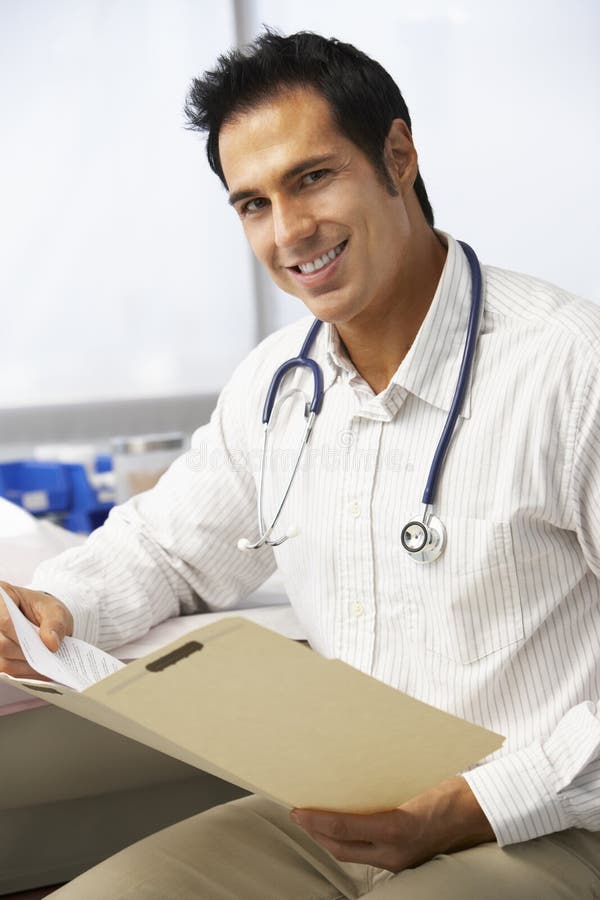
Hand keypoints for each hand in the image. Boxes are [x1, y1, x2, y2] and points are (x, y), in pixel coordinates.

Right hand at [0, 582, 72, 677]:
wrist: (42, 618)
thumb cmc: (45, 610)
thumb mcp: (56, 611)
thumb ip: (55, 624)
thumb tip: (51, 644)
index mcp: (2, 596)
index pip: (4, 621)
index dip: (21, 635)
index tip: (45, 645)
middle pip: (1, 643)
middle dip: (27, 653)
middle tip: (49, 657)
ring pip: (2, 660)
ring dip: (26, 666)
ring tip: (46, 665)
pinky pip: (4, 670)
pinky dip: (23, 672)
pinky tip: (38, 670)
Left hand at [290, 776, 494, 872]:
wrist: (481, 810)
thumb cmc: (451, 789)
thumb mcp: (413, 780)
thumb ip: (381, 788)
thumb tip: (348, 778)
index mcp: (398, 828)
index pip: (344, 828)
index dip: (317, 820)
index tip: (297, 810)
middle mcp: (397, 851)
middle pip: (342, 849)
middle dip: (317, 833)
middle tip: (300, 815)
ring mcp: (401, 860)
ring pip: (354, 855)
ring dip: (332, 840)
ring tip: (316, 822)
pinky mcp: (406, 861)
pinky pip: (369, 855)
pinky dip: (352, 843)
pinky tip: (345, 830)